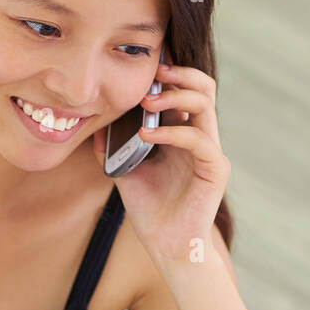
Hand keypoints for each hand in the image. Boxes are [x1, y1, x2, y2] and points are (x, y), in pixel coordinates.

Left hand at [93, 49, 230, 263]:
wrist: (167, 246)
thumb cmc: (150, 209)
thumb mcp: (125, 170)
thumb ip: (114, 146)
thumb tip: (95, 125)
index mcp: (182, 132)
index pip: (184, 89)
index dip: (169, 72)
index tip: (144, 63)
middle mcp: (199, 136)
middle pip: (202, 87)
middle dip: (178, 73)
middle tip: (152, 73)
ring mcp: (210, 151)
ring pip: (205, 105)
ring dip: (175, 96)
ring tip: (147, 102)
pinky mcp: (215, 169)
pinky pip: (199, 140)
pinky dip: (172, 132)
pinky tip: (146, 136)